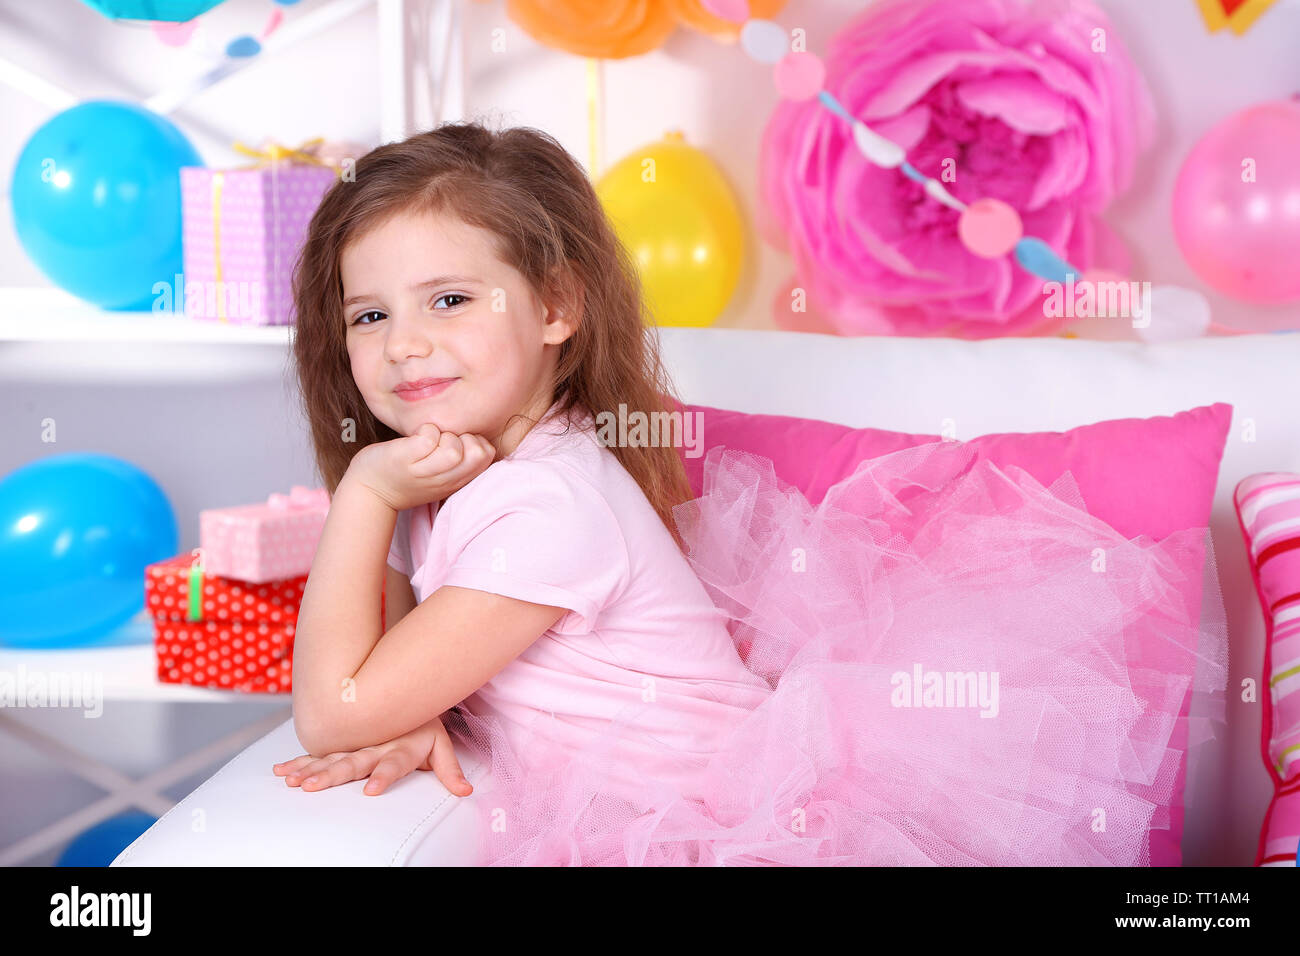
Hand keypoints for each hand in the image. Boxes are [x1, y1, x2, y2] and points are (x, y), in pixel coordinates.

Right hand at [272, 712, 472, 796]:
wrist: (406, 691)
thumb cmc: (423, 725)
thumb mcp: (441, 745)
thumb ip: (449, 769)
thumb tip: (466, 791)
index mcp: (399, 746)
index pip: (392, 763)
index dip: (383, 775)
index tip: (371, 791)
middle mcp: (374, 745)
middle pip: (353, 762)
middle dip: (332, 775)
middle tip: (312, 787)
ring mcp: (354, 743)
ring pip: (330, 758)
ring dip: (310, 769)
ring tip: (293, 782)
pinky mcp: (340, 744)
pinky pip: (317, 754)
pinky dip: (299, 762)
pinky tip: (281, 771)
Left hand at [349, 422, 495, 511]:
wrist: (369, 490)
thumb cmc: (408, 475)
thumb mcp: (440, 474)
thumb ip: (460, 458)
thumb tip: (474, 430)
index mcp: (457, 480)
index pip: (487, 455)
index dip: (476, 441)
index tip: (457, 441)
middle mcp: (444, 480)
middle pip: (477, 454)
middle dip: (464, 437)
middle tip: (444, 439)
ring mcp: (424, 472)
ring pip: (453, 450)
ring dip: (443, 435)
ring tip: (429, 439)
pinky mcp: (404, 460)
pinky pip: (427, 437)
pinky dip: (424, 429)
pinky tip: (414, 437)